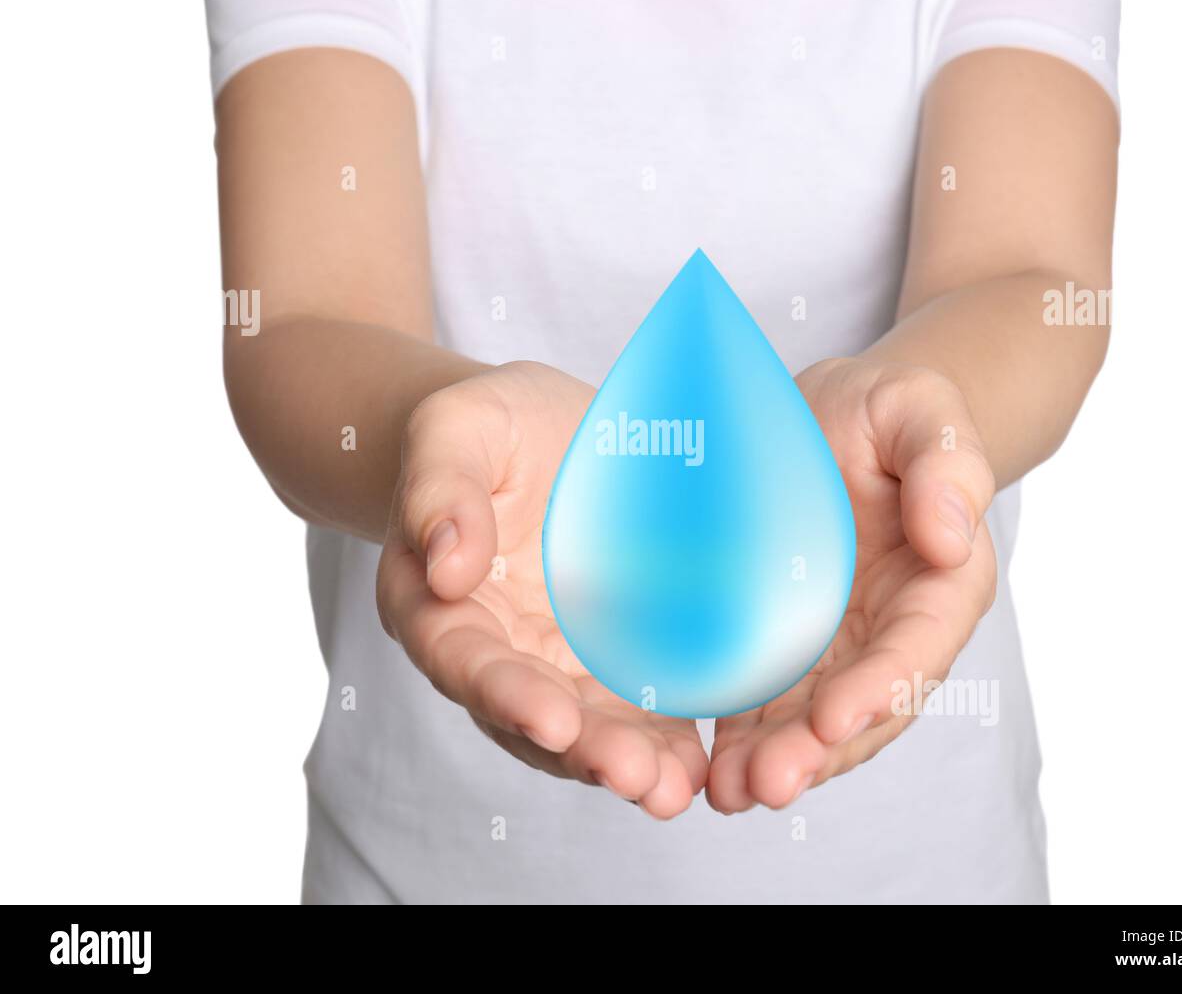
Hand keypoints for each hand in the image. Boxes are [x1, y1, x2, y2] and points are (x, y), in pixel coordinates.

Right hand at [377, 361, 708, 816]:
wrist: (545, 432)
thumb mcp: (456, 429)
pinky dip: (667, 739)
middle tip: (635, 778)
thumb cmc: (488, 429)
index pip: (463, 660)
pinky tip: (703, 763)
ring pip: (588, 727)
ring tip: (674, 790)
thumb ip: (440, 489)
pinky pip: (640, 706)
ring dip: (629, 763)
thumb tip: (445, 568)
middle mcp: (498, 649)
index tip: (551, 720)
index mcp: (439, 602)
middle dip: (583, 751)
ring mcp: (560, 661)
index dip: (505, 695)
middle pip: (530, 716)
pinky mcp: (616, 657)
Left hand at [707, 359, 997, 811]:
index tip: (837, 721)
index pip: (918, 647)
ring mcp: (836, 648)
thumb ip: (948, 463)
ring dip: (776, 761)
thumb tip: (954, 537)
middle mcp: (890, 630)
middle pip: (863, 706)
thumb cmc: (885, 413)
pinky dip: (740, 739)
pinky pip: (765, 702)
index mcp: (939, 583)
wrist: (833, 422)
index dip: (882, 688)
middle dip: (819, 751)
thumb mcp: (920, 409)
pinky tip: (706, 770)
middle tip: (769, 784)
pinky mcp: (783, 648)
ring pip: (812, 721)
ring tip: (730, 793)